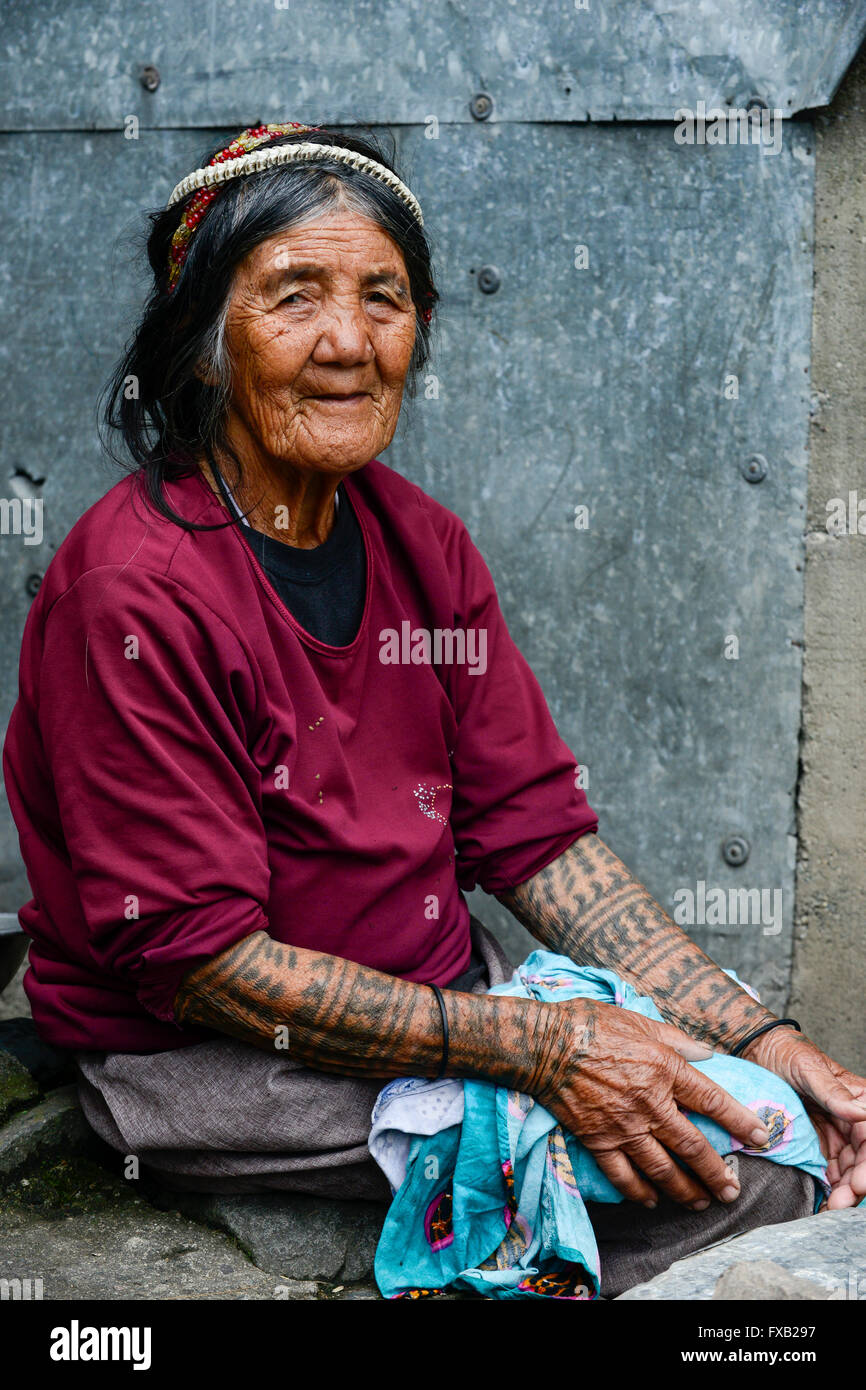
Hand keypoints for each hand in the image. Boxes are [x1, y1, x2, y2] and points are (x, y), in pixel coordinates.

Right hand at [533, 999, 772, 1208]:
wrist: (544, 1043)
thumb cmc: (592, 1024)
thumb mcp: (641, 1020)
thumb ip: (677, 1040)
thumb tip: (707, 1055)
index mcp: (665, 1068)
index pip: (713, 1101)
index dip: (741, 1121)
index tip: (762, 1137)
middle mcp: (650, 1103)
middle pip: (692, 1146)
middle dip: (717, 1173)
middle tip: (733, 1190)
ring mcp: (623, 1126)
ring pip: (662, 1169)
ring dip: (686, 1190)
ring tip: (702, 1203)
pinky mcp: (597, 1140)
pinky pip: (623, 1175)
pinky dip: (639, 1193)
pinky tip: (652, 1202)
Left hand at [741, 1027, 865, 1208]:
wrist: (758, 1054)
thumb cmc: (787, 1053)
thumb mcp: (808, 1068)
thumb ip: (833, 1092)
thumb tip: (861, 1112)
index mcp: (859, 1102)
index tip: (857, 1184)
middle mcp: (852, 1122)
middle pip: (863, 1161)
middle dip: (855, 1186)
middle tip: (839, 1205)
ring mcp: (836, 1136)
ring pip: (848, 1171)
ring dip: (843, 1193)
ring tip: (829, 1210)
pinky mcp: (817, 1146)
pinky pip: (828, 1172)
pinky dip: (828, 1188)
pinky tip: (821, 1203)